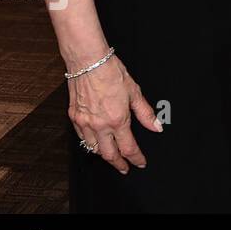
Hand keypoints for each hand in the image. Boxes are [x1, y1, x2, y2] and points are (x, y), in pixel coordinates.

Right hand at [67, 56, 162, 172]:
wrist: (88, 61)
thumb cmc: (111, 72)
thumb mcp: (134, 91)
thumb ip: (145, 113)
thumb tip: (157, 127)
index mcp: (117, 119)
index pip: (128, 147)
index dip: (136, 158)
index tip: (140, 162)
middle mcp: (99, 125)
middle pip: (109, 154)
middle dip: (118, 164)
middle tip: (124, 168)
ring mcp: (84, 123)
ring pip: (92, 148)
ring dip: (103, 154)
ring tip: (111, 155)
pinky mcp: (74, 117)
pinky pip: (82, 137)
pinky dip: (89, 142)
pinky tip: (95, 141)